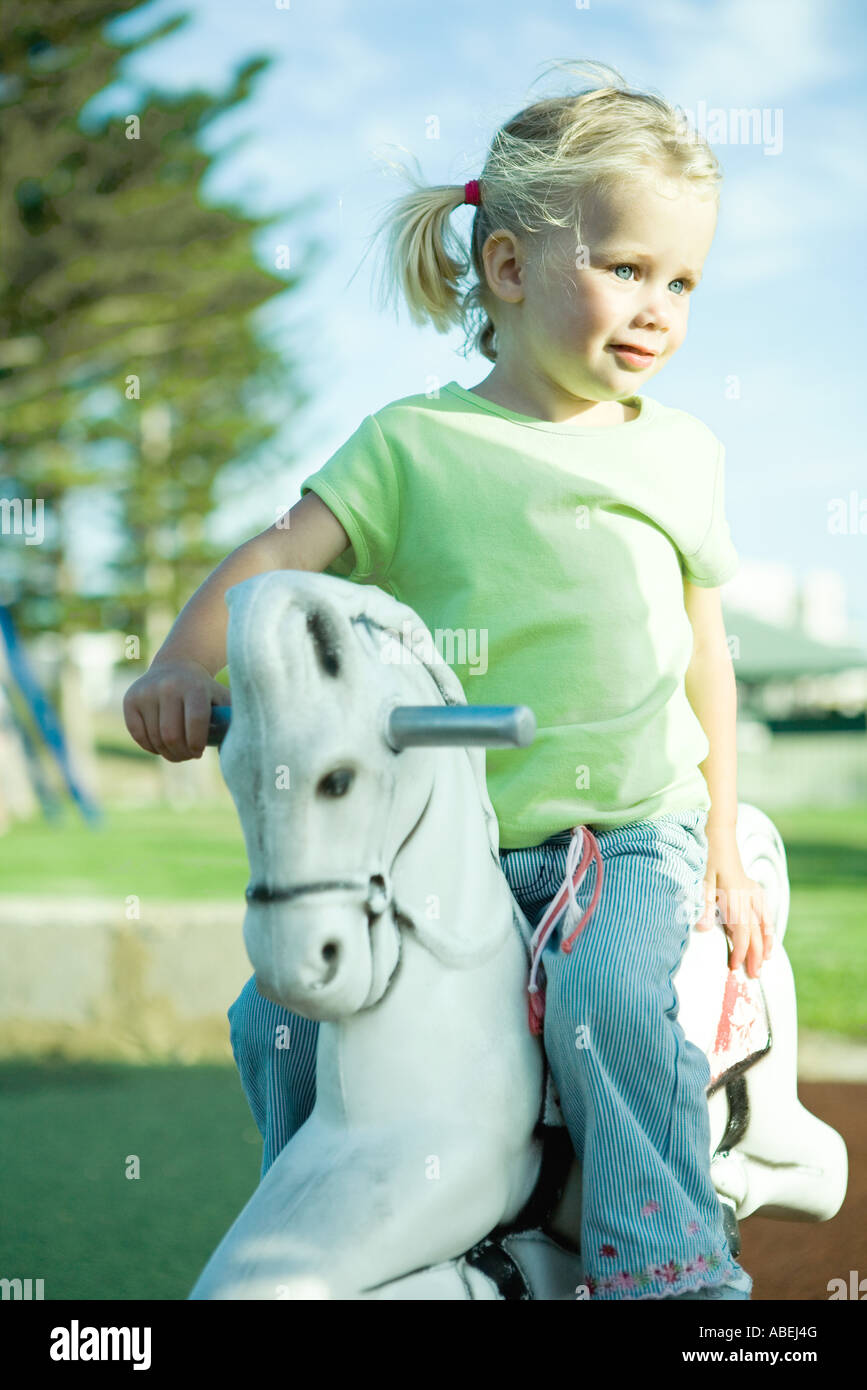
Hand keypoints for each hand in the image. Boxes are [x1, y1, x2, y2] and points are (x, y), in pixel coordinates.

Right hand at [123, 659, 230, 760]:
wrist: (177, 667)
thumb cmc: (206, 692)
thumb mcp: (222, 700)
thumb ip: (231, 721)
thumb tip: (241, 748)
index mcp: (195, 686)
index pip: (196, 722)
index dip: (197, 744)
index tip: (199, 752)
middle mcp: (168, 686)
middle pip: (172, 735)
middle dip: (181, 753)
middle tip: (188, 755)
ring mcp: (146, 691)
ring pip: (155, 738)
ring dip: (167, 752)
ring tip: (178, 751)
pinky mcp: (131, 699)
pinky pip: (138, 735)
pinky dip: (151, 747)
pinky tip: (162, 745)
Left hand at [694, 827, 773, 977]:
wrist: (717, 833)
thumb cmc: (705, 856)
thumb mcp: (699, 879)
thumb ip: (701, 904)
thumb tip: (700, 929)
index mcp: (734, 896)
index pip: (740, 931)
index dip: (739, 951)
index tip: (735, 967)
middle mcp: (747, 895)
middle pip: (755, 931)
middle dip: (755, 954)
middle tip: (754, 976)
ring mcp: (752, 890)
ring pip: (764, 922)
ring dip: (765, 942)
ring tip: (767, 960)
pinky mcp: (752, 886)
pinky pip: (764, 910)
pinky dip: (767, 925)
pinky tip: (768, 934)